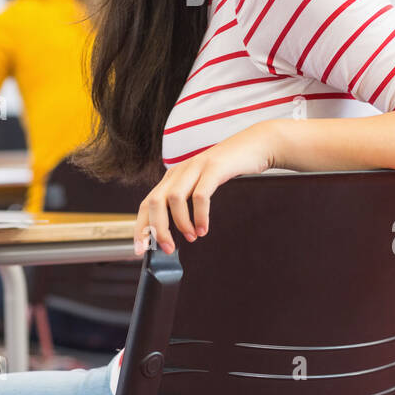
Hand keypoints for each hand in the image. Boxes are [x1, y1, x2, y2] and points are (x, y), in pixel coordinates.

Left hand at [134, 120, 282, 254]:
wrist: (254, 144)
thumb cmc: (227, 168)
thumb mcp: (200, 184)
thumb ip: (186, 202)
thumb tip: (177, 233)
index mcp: (172, 177)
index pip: (147, 203)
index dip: (141, 228)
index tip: (140, 250)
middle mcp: (179, 171)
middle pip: (155, 202)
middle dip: (158, 229)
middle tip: (168, 249)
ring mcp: (196, 167)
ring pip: (174, 199)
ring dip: (181, 223)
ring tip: (192, 237)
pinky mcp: (213, 168)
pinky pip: (200, 195)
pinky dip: (200, 215)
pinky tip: (204, 228)